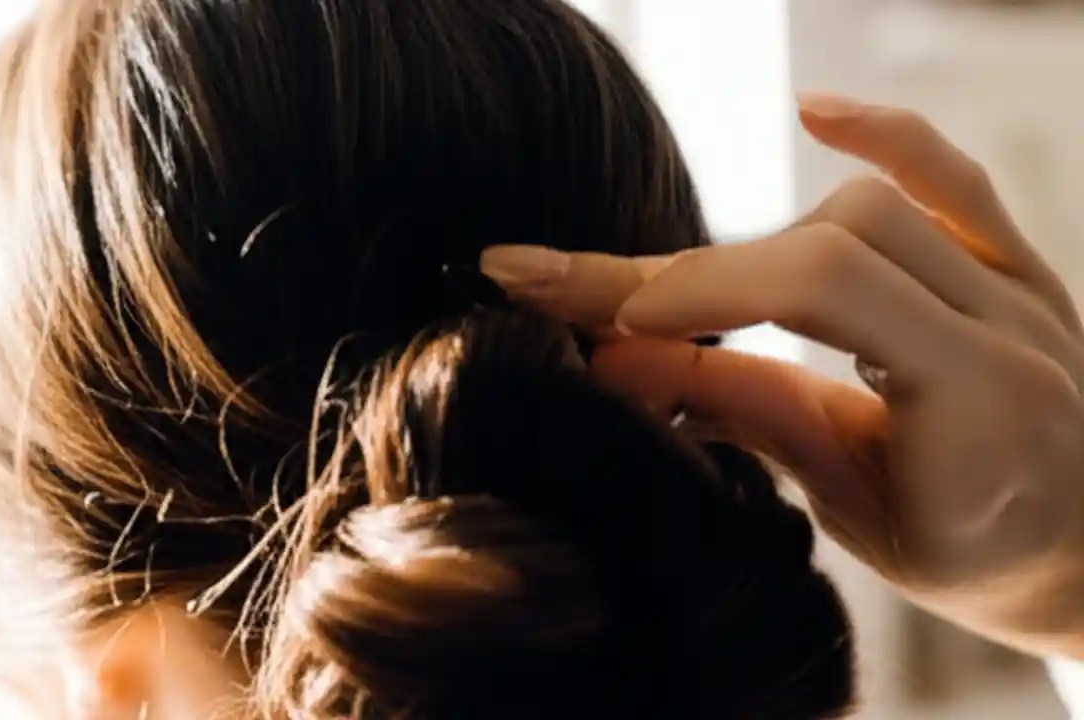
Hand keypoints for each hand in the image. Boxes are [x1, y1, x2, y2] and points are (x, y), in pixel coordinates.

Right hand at [480, 93, 1083, 658]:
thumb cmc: (981, 556)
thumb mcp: (858, 512)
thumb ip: (754, 417)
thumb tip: (622, 362)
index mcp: (982, 399)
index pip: (825, 287)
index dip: (705, 287)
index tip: (602, 319)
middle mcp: (1010, 319)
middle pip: (831, 234)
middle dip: (685, 265)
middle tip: (563, 285)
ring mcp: (1018, 281)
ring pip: (870, 204)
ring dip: (751, 239)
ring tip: (666, 292)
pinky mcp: (1013, 262)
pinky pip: (953, 178)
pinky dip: (881, 133)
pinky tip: (811, 109)